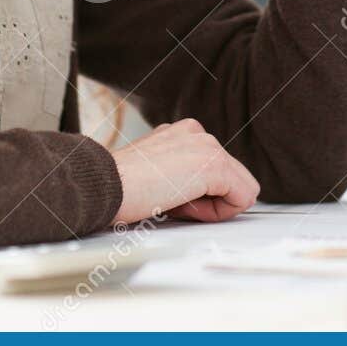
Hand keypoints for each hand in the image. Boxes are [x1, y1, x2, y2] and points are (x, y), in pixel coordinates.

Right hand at [109, 118, 260, 224]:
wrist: (103, 185)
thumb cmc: (118, 187)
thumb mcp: (154, 174)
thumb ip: (179, 175)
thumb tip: (201, 196)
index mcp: (181, 133)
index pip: (214, 171)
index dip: (196, 196)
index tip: (167, 197)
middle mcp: (196, 132)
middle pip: (231, 179)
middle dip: (206, 200)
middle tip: (169, 201)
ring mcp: (207, 145)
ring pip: (240, 188)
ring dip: (209, 207)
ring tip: (172, 201)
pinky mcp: (214, 164)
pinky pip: (243, 197)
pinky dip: (218, 213)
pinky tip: (184, 206)